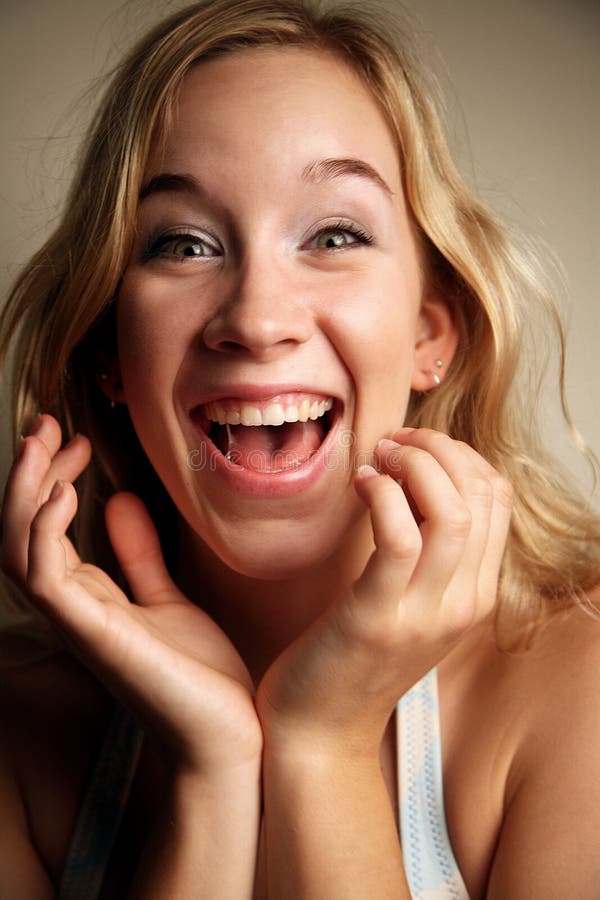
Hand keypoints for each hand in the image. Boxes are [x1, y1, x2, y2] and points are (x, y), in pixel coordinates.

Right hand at [1, 415, 261, 773]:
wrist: (226, 734)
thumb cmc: (199, 674)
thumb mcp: (167, 597)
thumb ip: (139, 555)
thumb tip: (118, 500)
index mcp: (87, 597)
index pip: (43, 529)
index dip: (49, 479)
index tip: (75, 437)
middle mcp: (72, 607)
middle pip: (19, 532)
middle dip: (28, 474)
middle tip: (46, 425)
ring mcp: (77, 621)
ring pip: (17, 548)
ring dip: (26, 491)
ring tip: (47, 444)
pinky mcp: (92, 634)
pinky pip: (43, 576)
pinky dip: (44, 530)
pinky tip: (66, 494)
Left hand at [256, 427, 512, 755]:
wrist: (321, 727)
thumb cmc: (357, 653)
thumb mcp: (414, 602)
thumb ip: (430, 551)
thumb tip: (420, 474)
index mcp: (477, 593)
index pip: (497, 498)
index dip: (460, 455)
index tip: (414, 445)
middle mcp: (464, 604)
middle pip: (481, 495)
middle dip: (438, 448)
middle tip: (394, 442)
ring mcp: (424, 615)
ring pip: (450, 512)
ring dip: (413, 465)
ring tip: (378, 458)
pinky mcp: (376, 618)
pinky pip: (398, 537)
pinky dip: (382, 496)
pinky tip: (360, 484)